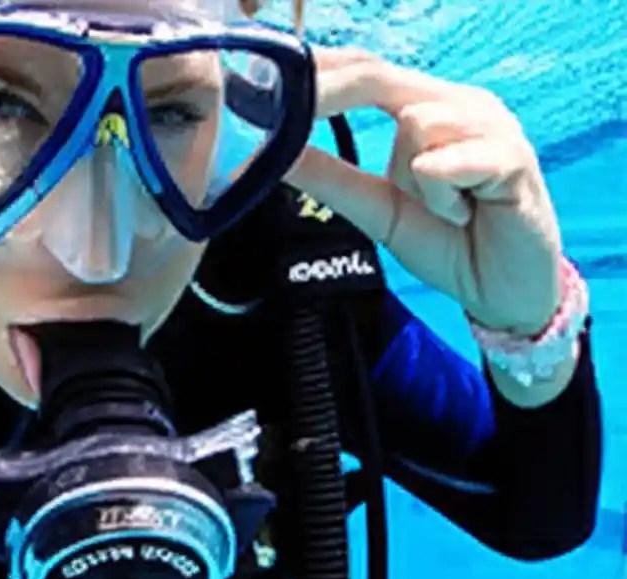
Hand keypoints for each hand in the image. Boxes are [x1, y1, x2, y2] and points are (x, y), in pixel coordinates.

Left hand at [285, 47, 562, 335]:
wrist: (501, 293)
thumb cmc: (448, 242)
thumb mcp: (376, 209)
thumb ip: (331, 177)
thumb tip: (276, 149)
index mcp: (430, 107)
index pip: (369, 74)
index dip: (323, 78)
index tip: (275, 92)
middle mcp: (462, 104)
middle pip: (385, 84)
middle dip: (355, 117)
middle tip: (366, 170)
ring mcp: (493, 125)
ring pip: (415, 123)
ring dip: (415, 181)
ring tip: (444, 209)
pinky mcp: (514, 157)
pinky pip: (447, 162)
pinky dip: (442, 196)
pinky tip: (461, 215)